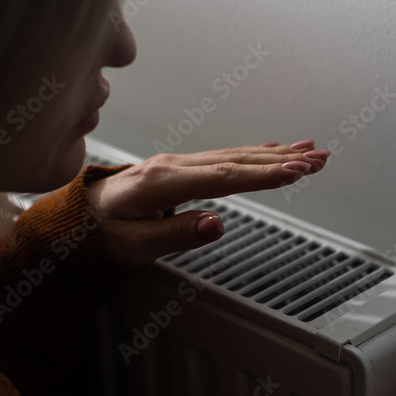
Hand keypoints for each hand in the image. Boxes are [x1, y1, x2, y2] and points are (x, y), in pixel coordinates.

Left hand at [84, 140, 329, 266]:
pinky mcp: (181, 169)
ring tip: (311, 153)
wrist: (76, 217)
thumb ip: (175, 234)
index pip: (224, 177)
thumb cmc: (99, 235)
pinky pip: (225, 157)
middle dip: (282, 160)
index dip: (263, 176)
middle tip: (319, 159)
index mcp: (162, 182)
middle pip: (237, 160)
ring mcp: (178, 164)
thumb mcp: (132, 245)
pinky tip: (275, 150)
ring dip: (276, 154)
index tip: (295, 173)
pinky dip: (255, 154)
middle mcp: (173, 166)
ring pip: (236, 155)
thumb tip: (216, 224)